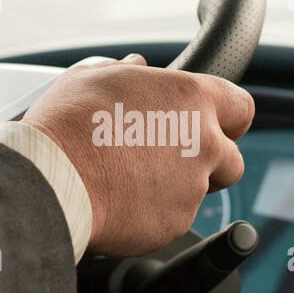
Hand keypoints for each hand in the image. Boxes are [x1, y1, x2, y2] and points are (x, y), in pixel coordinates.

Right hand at [23, 55, 254, 255]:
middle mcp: (203, 144)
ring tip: (130, 181)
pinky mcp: (174, 224)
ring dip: (176, 189)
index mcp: (191, 100)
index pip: (241, 108)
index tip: (216, 126)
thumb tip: (136, 67)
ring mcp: (192, 188)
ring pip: (199, 192)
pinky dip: (153, 214)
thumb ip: (126, 71)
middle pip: (233, 160)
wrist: (52, 181)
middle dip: (210, 163)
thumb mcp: (92, 78)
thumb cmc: (68, 125)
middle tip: (172, 160)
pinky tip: (120, 202)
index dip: (230, 119)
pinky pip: (173, 220)